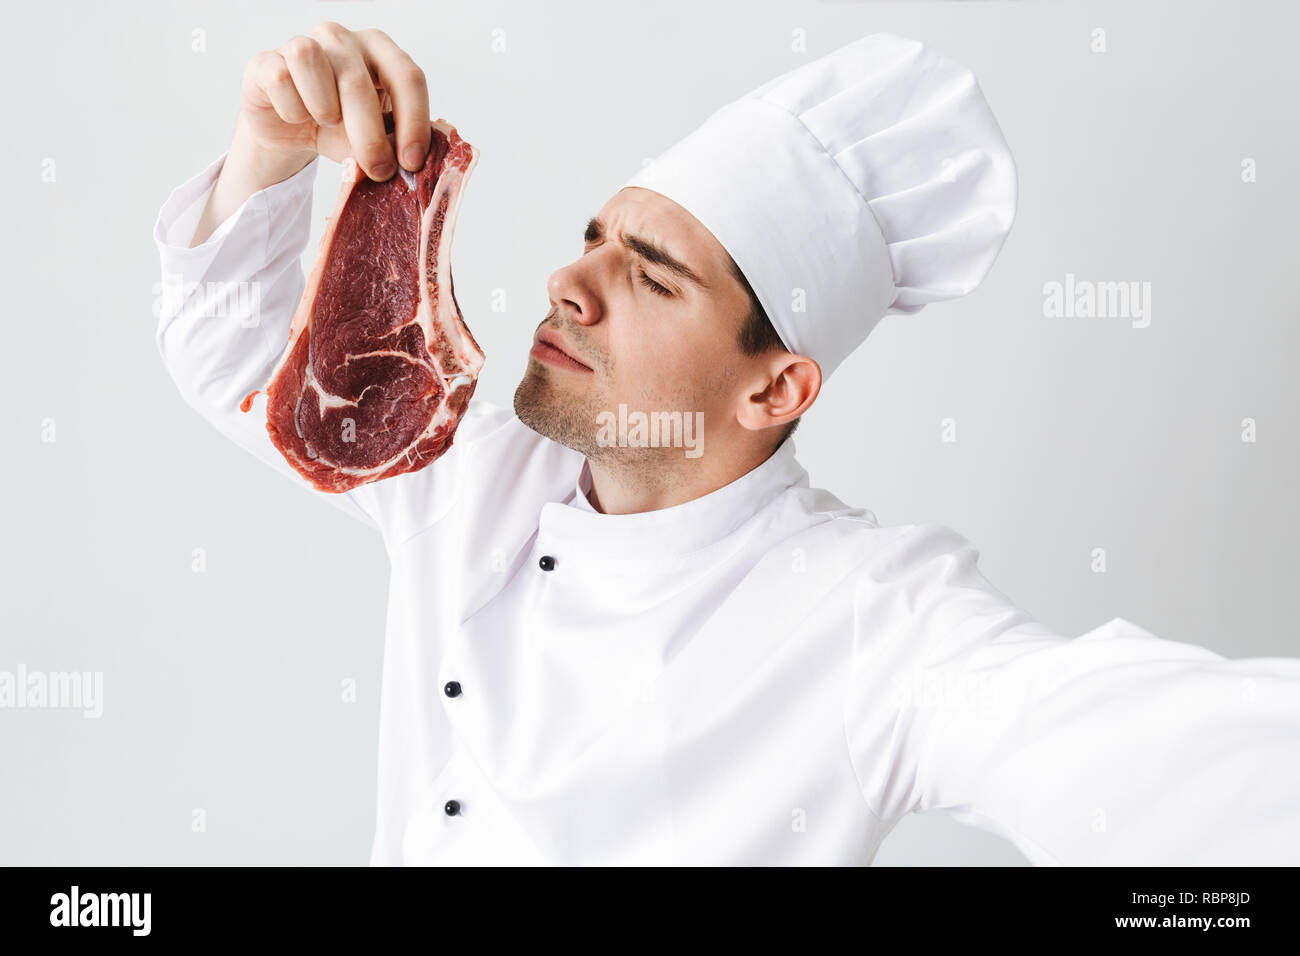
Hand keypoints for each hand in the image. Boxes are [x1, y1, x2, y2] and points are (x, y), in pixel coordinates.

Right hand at [239, 22, 430, 180]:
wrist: (291, 131)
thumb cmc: (339, 130)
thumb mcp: (374, 140)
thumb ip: (393, 143)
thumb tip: (408, 165)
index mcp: (379, 51)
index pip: (407, 76)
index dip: (414, 121)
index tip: (412, 162)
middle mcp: (342, 39)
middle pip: (356, 81)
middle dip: (370, 136)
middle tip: (378, 170)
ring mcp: (303, 44)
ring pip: (311, 61)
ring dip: (323, 107)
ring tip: (327, 123)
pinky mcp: (266, 60)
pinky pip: (280, 78)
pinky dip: (291, 108)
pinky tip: (297, 118)